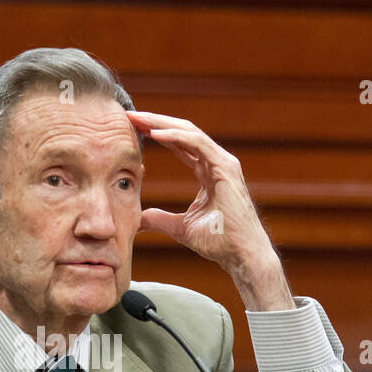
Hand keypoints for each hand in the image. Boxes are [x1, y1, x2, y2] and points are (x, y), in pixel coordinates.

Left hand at [126, 109, 292, 310]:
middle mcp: (217, 162)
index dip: (156, 134)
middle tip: (130, 116)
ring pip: (189, 132)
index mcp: (208, 172)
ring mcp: (223, 163)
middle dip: (155, 122)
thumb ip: (159, 219)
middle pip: (183, 133)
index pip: (179, 145)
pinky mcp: (226, 168)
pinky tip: (156, 134)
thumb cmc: (218, 242)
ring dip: (162, 123)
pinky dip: (176, 137)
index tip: (133, 129)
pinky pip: (198, 144)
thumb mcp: (180, 228)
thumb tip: (138, 220)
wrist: (241, 255)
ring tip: (138, 119)